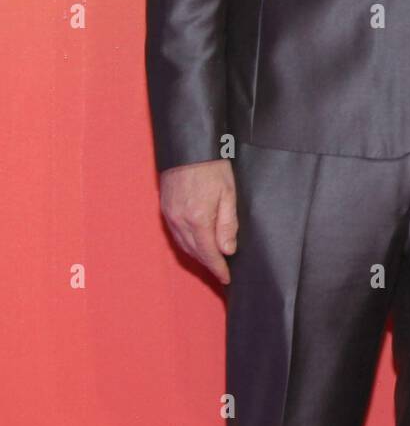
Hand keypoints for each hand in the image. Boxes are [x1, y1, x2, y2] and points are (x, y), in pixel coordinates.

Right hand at [159, 159, 237, 285]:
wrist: (188, 147)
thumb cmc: (212, 166)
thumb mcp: (228, 193)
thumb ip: (228, 224)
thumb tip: (228, 250)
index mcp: (198, 218)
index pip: (209, 253)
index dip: (218, 268)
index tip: (226, 278)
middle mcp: (180, 221)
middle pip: (195, 253)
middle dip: (208, 264)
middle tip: (221, 272)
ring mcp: (170, 216)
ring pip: (184, 246)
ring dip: (197, 256)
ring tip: (211, 261)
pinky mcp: (165, 209)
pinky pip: (176, 235)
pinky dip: (187, 244)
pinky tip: (196, 244)